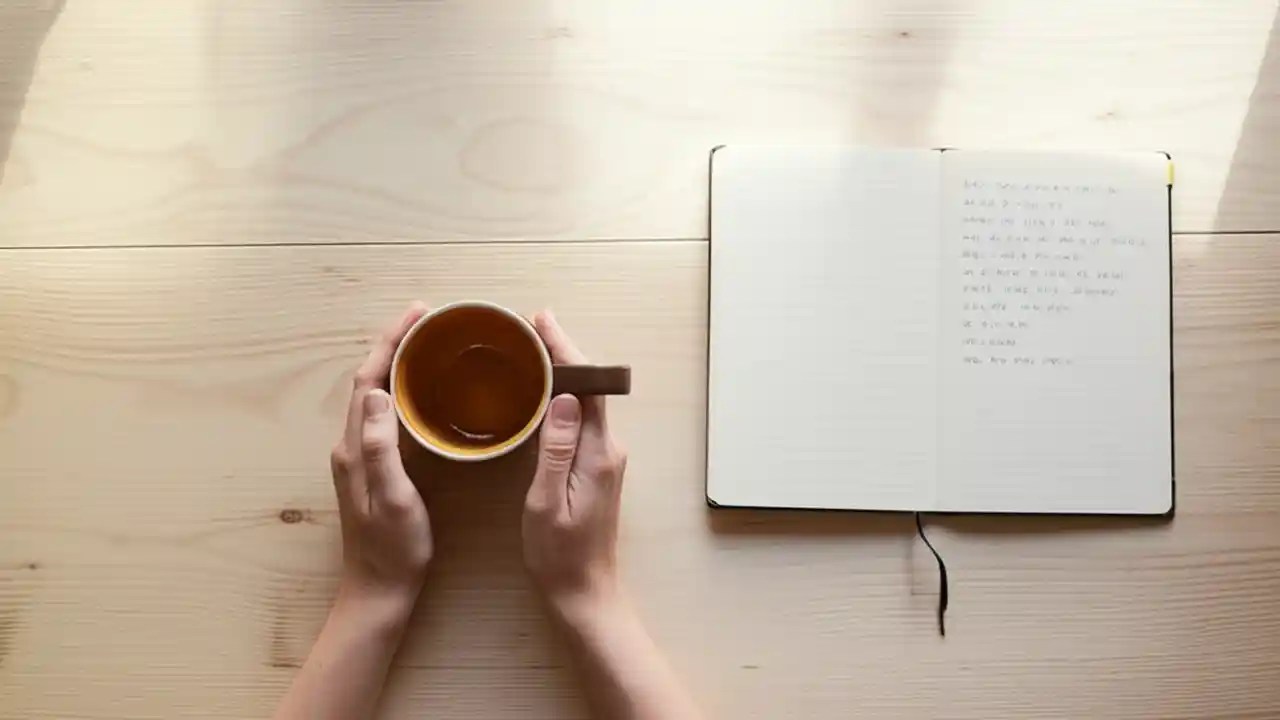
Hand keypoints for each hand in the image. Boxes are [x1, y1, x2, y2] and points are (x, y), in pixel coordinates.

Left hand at [330, 303, 432, 609]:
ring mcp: (359, 456)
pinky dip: (401, 391)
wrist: (379, 589)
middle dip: (394, 344)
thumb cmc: (394, 548)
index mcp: (354, 446)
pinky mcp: (371, 467)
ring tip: (427, 345)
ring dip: (396, 365)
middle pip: (369, 380)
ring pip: (375, 396)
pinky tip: (422, 393)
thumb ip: (381, 446)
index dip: (391, 342)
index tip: (418, 315)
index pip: (368, 379)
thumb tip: (377, 393)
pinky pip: (384, 415)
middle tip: (427, 322)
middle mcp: (350, 445)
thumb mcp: (393, 496)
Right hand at [522, 311, 628, 620]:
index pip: (586, 387)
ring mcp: (606, 457)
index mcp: (597, 453)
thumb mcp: (545, 502)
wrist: (585, 590)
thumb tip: (562, 397)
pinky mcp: (598, 467)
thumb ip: (554, 449)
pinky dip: (563, 396)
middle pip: (589, 387)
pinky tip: (543, 390)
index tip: (542, 322)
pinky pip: (581, 419)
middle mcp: (608, 449)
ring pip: (585, 401)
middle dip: (563, 353)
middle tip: (532, 327)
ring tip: (533, 348)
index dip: (566, 350)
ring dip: (563, 371)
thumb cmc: (559, 554)